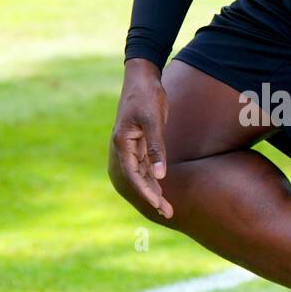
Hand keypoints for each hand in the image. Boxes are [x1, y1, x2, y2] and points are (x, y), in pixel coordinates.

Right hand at [109, 59, 172, 218]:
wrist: (144, 79)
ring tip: (168, 209)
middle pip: (138, 178)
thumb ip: (156, 147)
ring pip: (143, 174)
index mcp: (122, 143)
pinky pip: (147, 166)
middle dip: (152, 196)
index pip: (132, 173)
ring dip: (154, 191)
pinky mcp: (142, 143)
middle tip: (168, 213)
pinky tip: (163, 191)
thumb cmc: (146, 96)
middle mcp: (125, 148)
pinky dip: (155, 179)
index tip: (156, 203)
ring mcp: (133, 146)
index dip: (144, 190)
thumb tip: (160, 174)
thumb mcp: (153, 119)